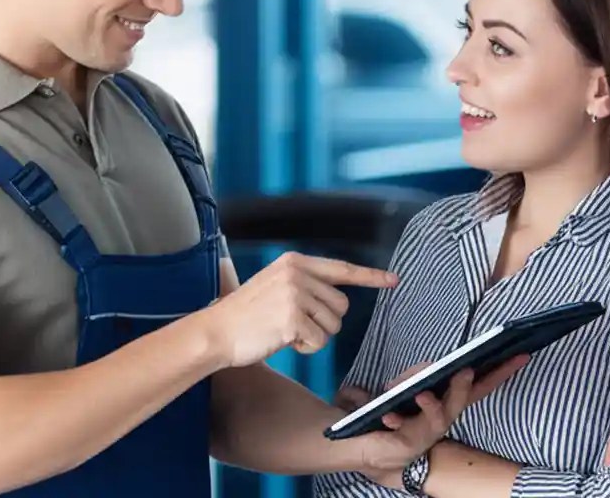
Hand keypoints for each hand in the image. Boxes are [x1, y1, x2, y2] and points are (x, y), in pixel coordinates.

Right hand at [197, 251, 396, 368]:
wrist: (216, 331)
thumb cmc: (245, 315)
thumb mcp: (275, 286)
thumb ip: (305, 284)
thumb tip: (338, 297)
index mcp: (294, 262)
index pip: (341, 269)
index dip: (370, 276)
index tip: (393, 280)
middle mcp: (297, 273)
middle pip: (341, 305)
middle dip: (324, 321)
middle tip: (292, 322)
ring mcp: (294, 294)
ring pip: (332, 325)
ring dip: (313, 336)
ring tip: (283, 330)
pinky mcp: (292, 318)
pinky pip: (319, 342)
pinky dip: (304, 348)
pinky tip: (281, 340)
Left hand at [333, 355, 529, 483]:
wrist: (360, 439)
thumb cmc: (388, 408)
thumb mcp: (404, 384)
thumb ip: (417, 375)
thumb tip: (429, 370)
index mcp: (447, 399)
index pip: (479, 383)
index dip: (500, 371)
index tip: (521, 354)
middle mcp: (444, 416)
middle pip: (464, 399)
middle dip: (467, 385)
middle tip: (467, 369)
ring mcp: (428, 432)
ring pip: (439, 417)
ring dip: (434, 404)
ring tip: (423, 393)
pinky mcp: (408, 443)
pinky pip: (406, 430)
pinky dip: (396, 420)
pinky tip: (388, 413)